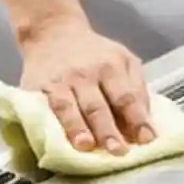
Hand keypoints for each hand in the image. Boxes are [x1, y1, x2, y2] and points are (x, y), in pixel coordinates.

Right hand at [18, 18, 153, 153]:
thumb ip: (136, 89)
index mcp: (112, 67)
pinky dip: (53, 124)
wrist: (53, 32)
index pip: (127, 97)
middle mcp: (86, 74)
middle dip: (108, 130)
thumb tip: (145, 125)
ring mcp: (60, 82)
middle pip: (98, 106)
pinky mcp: (37, 88)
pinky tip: (57, 139)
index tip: (146, 139)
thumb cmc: (95, 54)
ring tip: (86, 146)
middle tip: (118, 151)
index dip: (137, 119)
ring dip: (78, 129)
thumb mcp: (124, 61)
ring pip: (69, 108)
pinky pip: (45, 108)